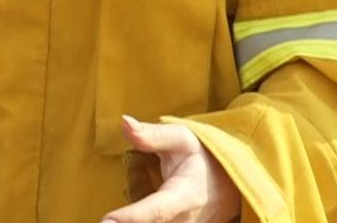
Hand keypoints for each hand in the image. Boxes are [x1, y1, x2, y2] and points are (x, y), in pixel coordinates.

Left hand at [102, 116, 239, 222]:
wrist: (230, 183)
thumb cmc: (203, 157)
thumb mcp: (182, 139)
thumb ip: (152, 135)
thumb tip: (124, 123)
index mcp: (186, 194)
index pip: (156, 210)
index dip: (131, 218)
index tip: (106, 222)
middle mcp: (185, 221)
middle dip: (126, 217)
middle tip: (117, 198)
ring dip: (133, 215)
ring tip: (139, 191)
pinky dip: (140, 217)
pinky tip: (140, 205)